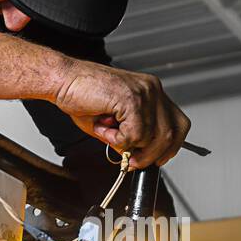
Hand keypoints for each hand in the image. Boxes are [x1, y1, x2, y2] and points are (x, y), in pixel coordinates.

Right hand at [53, 61, 190, 167]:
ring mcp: (144, 92)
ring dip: (129, 146)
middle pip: (172, 133)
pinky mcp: (131, 98)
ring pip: (154, 137)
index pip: (178, 124)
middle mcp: (152, 89)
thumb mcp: (112, 124)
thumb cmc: (82, 96)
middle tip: (132, 161)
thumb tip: (137, 157)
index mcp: (151, 92)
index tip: (154, 158)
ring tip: (108, 133)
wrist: (62, 80)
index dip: (170, 146)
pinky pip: (134, 135)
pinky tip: (103, 127)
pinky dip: (117, 140)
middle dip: (152, 155)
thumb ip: (129, 139)